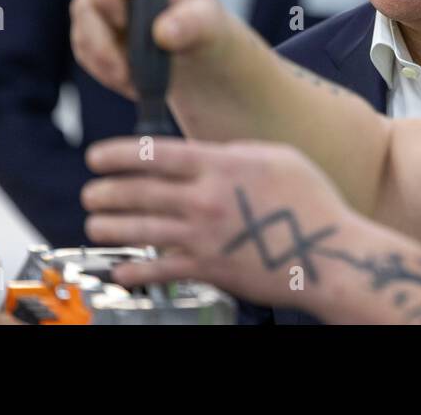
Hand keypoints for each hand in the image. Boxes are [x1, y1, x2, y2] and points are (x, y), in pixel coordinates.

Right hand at [69, 0, 243, 131]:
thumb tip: (162, 33)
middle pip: (86, 3)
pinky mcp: (93, 31)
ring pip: (82, 33)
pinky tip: (132, 80)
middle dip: (103, 42)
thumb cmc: (206, 26)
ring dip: (107, 63)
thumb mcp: (210, 23)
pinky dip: (107, 72)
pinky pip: (85, 54)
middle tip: (128, 70)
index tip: (124, 21)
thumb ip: (191, 23)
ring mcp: (101, 4)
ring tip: (138, 80)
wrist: (200, 52)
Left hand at [82, 137, 357, 312]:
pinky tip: (120, 267)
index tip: (96, 156)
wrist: (329, 254)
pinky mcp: (209, 268)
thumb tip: (211, 153)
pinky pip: (161, 269)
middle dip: (105, 191)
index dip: (118, 154)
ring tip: (95, 223)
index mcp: (222, 164)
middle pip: (139, 191)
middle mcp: (205, 198)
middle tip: (91, 192)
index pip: (155, 153)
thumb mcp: (279, 157)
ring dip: (109, 225)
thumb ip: (238, 152)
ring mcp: (204, 235)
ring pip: (141, 229)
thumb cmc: (312, 202)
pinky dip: (135, 269)